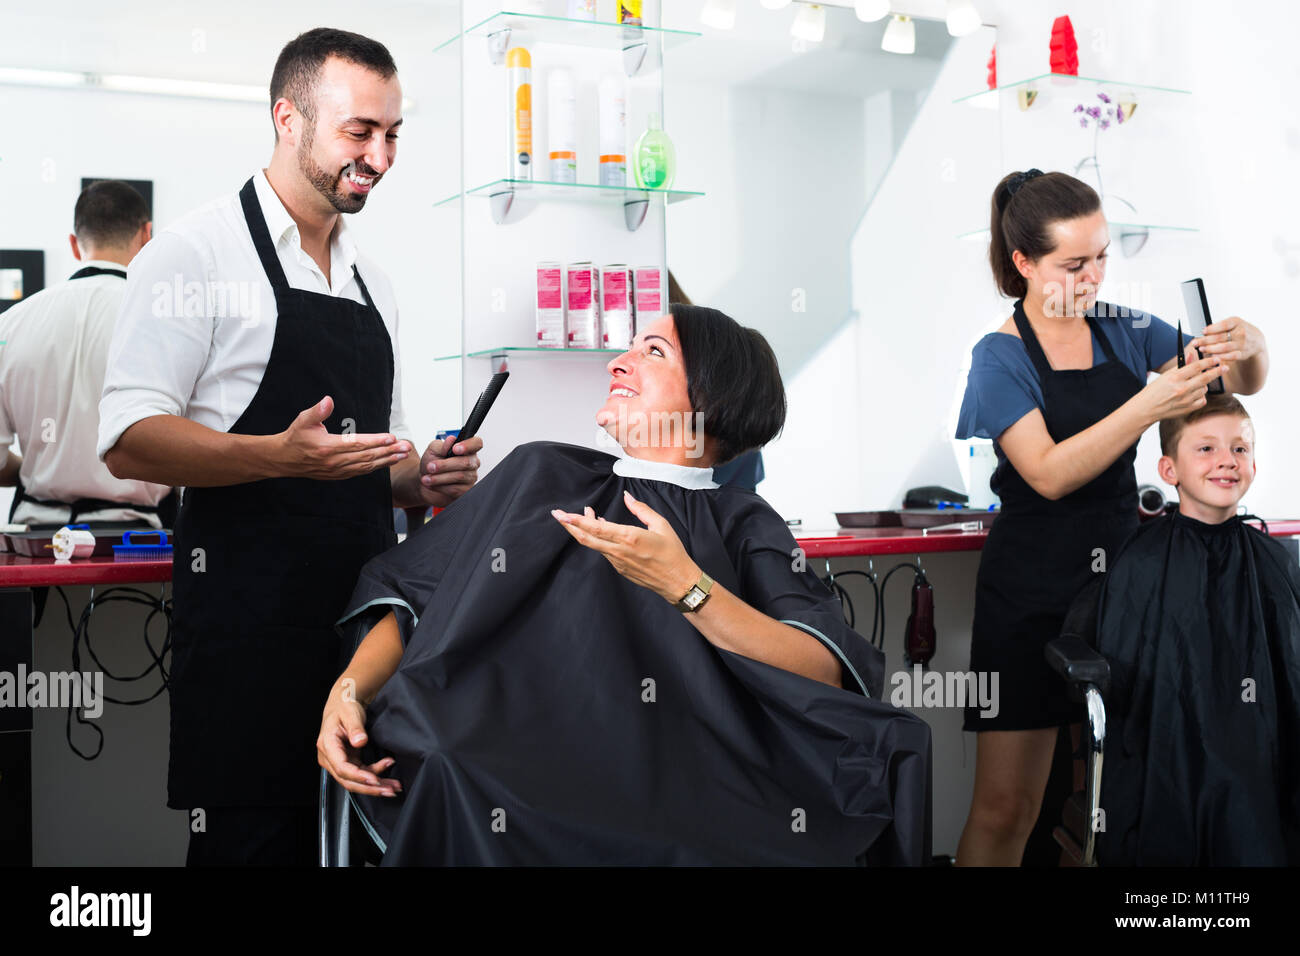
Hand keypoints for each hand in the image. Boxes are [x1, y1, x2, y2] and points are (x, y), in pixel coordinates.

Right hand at [278, 396, 411, 479]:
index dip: (376, 441)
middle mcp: (335, 461)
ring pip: (367, 466)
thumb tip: (328, 400)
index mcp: (328, 447)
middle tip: (406, 446)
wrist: (283, 459)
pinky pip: (361, 471)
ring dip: (386, 460)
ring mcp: (337, 470)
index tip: (392, 438)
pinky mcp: (338, 475)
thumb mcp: (303, 420)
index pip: (357, 444)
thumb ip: (317, 411)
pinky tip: (387, 461)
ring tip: (402, 454)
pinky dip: (376, 466)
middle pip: (367, 456)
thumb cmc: (295, 437)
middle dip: (389, 451)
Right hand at [317, 681, 400, 796]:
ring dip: (375, 786)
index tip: (374, 779)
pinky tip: (388, 776)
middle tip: (389, 790)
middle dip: (369, 788)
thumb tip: (359, 742)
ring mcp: (339, 761)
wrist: (344, 704)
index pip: (341, 767)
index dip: (358, 776)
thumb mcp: (351, 713)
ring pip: (355, 781)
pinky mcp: (348, 762)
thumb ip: (355, 727)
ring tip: (394, 787)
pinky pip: (361, 774)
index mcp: (327, 745)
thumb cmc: (345, 706)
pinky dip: (374, 777)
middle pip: (348, 780)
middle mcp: (330, 757)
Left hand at [413, 435, 482, 506]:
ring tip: (426, 479)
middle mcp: (472, 462)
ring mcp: (471, 477)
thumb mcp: (433, 450)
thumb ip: (442, 445)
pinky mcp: (466, 491)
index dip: (468, 445)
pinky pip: (456, 489)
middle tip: (430, 467)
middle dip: (445, 465)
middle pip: (466, 462)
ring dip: (439, 478)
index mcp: (467, 449)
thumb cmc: (432, 462)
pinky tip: (432, 485)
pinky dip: (441, 487)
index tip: (455, 449)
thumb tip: (451, 439)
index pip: (477, 443)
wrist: (425, 481)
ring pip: (459, 476)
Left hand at [552, 490, 698, 603]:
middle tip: (557, 515)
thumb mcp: (661, 525)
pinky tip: (598, 531)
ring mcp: (618, 562)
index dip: (578, 521)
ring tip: (577, 517)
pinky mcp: (620, 569)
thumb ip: (641, 509)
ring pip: (593, 545)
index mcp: (630, 537)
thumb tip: (627, 497)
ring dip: (583, 530)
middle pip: (586, 538)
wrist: (677, 581)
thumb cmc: (672, 552)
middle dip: (569, 526)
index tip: (564, 514)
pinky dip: (596, 540)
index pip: (596, 528)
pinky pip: (603, 552)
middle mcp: (620, 551)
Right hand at [1140, 353, 1224, 422]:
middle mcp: (1182, 389)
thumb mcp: (1166, 375)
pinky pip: (1202, 400)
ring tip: (1194, 384)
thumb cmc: (1154, 391)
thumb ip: (1182, 366)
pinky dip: (1200, 396)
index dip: (1209, 362)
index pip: (1197, 367)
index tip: (1216, 359)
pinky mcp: (1188, 409)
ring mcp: (1186, 400)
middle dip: (1217, 371)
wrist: (1147, 409)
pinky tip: (1192, 394)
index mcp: (1175, 378)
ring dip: (1203, 385)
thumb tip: (1193, 354)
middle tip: (1225, 367)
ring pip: (1204, 389)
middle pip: (1205, 378)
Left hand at [1188, 316, 1261, 364]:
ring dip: (1211, 349)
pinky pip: (1230, 356)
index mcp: (1236, 322)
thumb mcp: (1232, 324)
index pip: (1223, 324)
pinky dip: (1221, 357)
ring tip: (1201, 349)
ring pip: (1224, 347)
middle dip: (1206, 340)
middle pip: (1221, 337)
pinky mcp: (1243, 353)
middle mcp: (1241, 332)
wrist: (1256, 340)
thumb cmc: (1238, 331)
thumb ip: (1219, 327)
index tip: (1202, 331)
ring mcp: (1242, 343)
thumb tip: (1203, 332)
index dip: (1212, 328)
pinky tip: (1213, 357)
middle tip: (1195, 343)